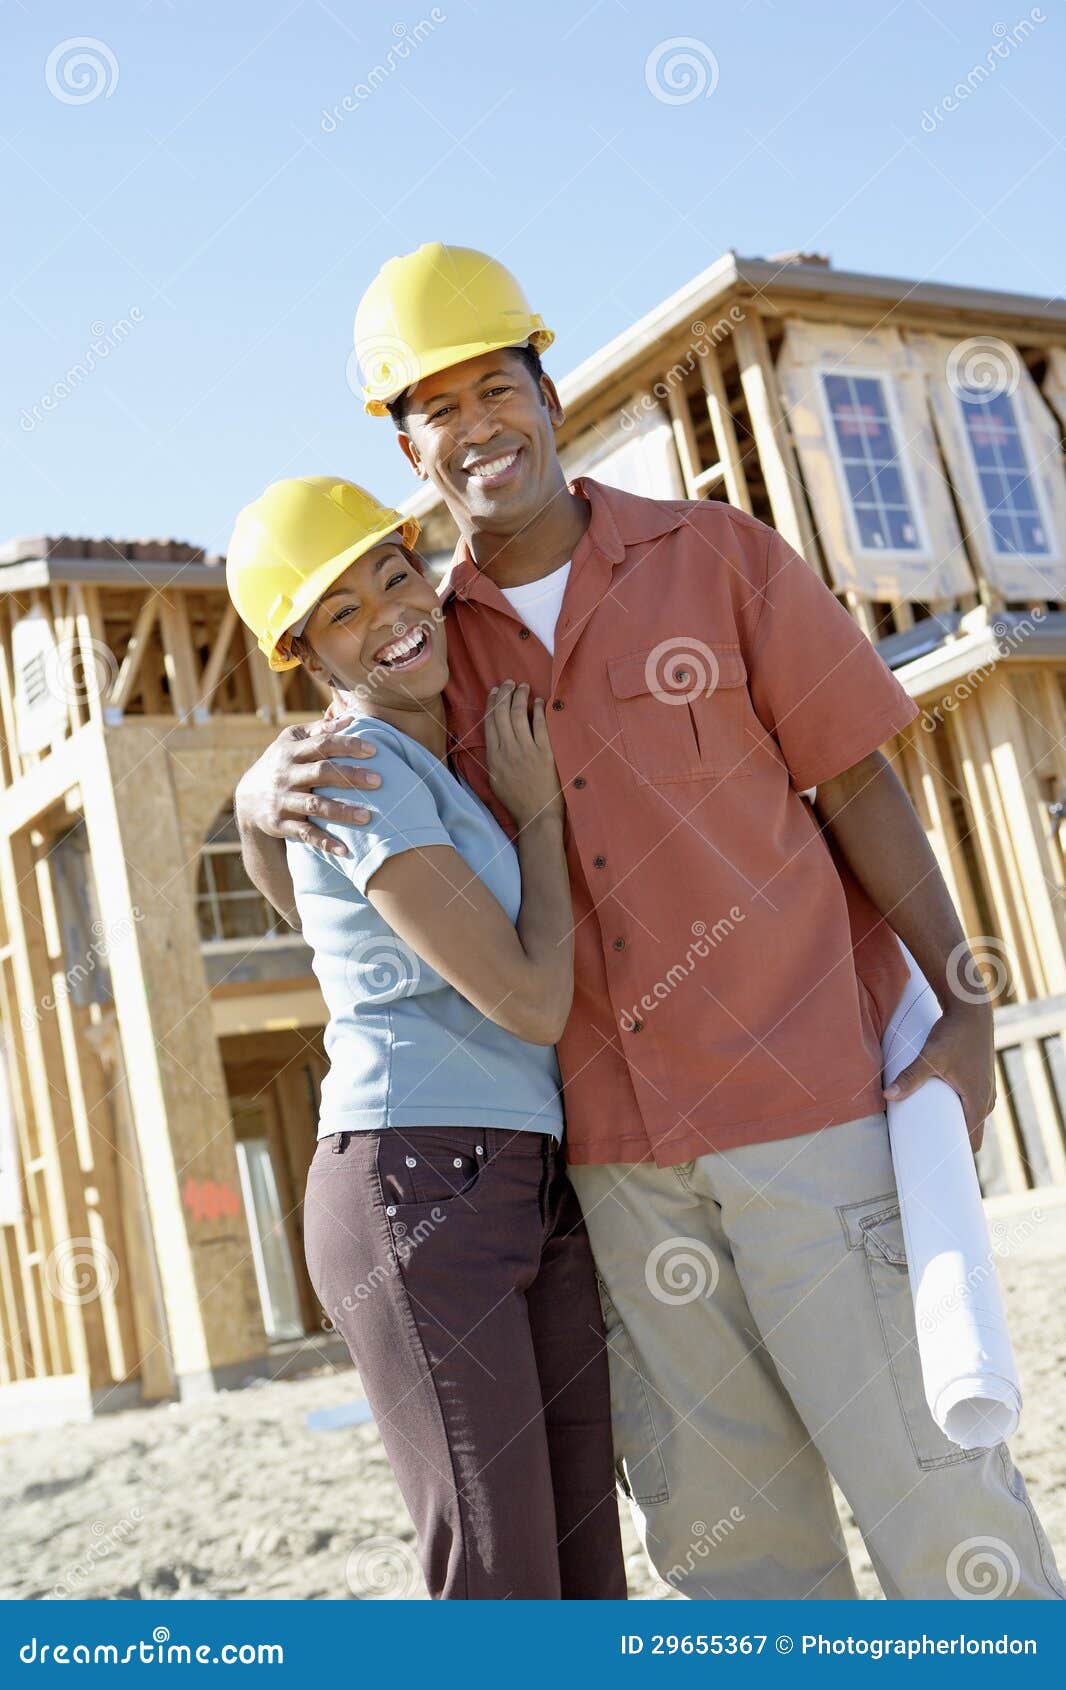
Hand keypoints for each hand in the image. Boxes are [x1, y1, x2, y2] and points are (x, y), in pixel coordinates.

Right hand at [234, 716, 379, 856]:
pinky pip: (305, 834)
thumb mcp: (292, 741)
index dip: (347, 745)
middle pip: (321, 772)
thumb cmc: (281, 763)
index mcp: (292, 751)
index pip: (322, 744)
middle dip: (350, 776)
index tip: (374, 750)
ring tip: (367, 817)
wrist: (248, 798)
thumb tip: (351, 718)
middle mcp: (286, 774)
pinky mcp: (280, 823)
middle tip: (379, 781)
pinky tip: (345, 851)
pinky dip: (324, 842)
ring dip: (341, 811)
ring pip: (314, 805)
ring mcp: (283, 800)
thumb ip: (319, 730)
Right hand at [484, 681, 563, 830]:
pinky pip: (540, 726)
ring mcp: (526, 751)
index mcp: (494, 757)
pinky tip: (539, 702)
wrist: (536, 816)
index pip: (490, 722)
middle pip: (502, 714)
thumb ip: (493, 759)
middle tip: (508, 683)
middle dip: (504, 694)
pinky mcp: (544, 753)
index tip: (494, 691)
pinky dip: (538, 711)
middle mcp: (507, 750)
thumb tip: (494, 741)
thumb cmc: (516, 802)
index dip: (491, 704)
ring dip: (520, 697)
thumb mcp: (495, 781)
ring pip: (519, 716)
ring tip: (522, 687)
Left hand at [883, 1005, 995, 1154]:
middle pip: (970, 1133)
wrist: (971, 1010)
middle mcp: (986, 1100)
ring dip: (954, 1125)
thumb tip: (888, 1097)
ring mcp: (986, 1090)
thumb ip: (910, 1078)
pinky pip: (970, 1105)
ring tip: (929, 1132)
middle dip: (950, 1142)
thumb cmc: (953, 1034)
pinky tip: (939, 1109)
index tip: (937, 1165)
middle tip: (925, 1150)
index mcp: (977, 1102)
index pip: (971, 1142)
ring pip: (971, 1118)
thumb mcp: (930, 1057)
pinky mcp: (980, 1080)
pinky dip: (958, 1111)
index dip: (956, 1156)